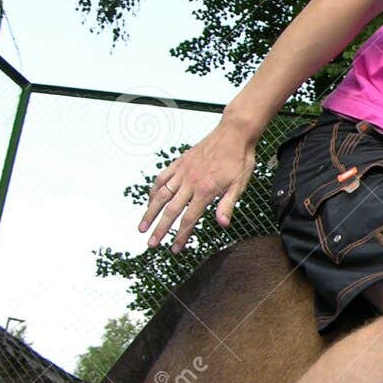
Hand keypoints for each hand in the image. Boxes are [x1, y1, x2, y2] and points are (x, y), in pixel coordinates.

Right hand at [138, 119, 255, 251]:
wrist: (234, 133)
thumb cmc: (239, 160)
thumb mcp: (240, 185)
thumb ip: (228, 205)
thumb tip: (223, 224)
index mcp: (206, 190)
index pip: (189, 219)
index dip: (180, 236)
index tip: (174, 249)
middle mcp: (190, 182)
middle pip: (170, 211)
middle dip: (160, 229)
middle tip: (151, 244)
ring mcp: (183, 172)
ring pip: (161, 195)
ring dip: (150, 212)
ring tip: (142, 227)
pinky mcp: (179, 163)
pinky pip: (162, 178)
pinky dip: (154, 191)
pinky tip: (150, 201)